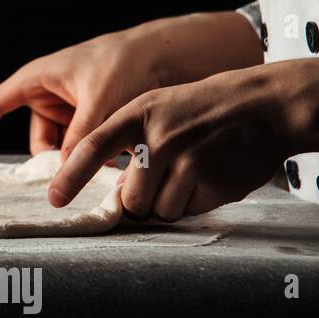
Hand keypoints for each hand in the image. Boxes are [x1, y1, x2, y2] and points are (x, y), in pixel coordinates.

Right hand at [0, 12, 263, 160]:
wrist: (176, 53)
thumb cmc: (131, 65)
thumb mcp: (101, 104)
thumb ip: (79, 141)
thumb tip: (63, 175)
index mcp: (39, 78)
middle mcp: (52, 93)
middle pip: (37, 139)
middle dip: (52, 162)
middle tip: (70, 182)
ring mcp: (74, 106)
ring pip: (63, 147)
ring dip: (79, 161)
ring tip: (109, 169)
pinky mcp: (95, 117)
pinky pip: (84, 145)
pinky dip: (96, 157)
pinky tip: (119, 165)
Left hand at [49, 63, 302, 220]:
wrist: (263, 105)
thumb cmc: (201, 109)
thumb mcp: (156, 108)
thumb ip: (129, 142)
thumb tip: (117, 190)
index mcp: (137, 115)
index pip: (92, 148)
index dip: (71, 177)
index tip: (55, 199)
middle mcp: (158, 139)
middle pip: (130, 200)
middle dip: (140, 201)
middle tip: (161, 178)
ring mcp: (186, 162)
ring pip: (158, 211)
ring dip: (169, 203)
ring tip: (188, 173)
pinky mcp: (213, 183)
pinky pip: (189, 212)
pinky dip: (194, 202)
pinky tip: (208, 176)